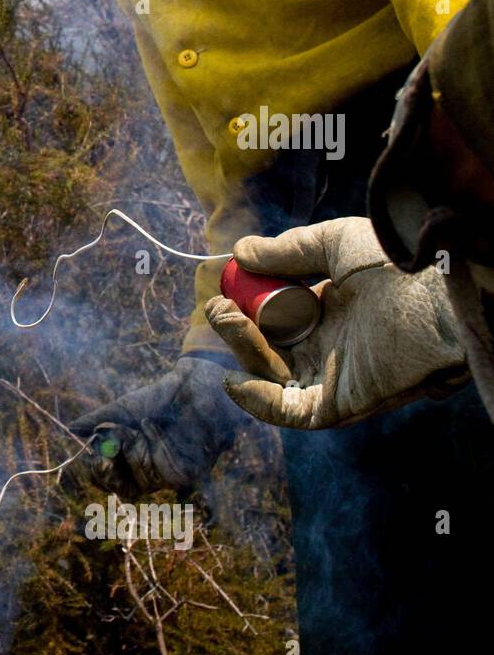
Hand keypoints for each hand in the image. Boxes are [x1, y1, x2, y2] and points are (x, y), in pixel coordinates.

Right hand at [69, 356, 248, 495]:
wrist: (191, 384)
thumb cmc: (157, 397)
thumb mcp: (121, 410)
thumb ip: (97, 422)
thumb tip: (71, 429)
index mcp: (133, 459)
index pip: (114, 482)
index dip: (102, 475)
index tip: (96, 457)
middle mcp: (152, 471)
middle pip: (127, 489)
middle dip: (115, 469)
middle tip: (110, 448)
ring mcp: (172, 472)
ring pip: (146, 482)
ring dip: (137, 453)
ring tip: (141, 425)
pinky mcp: (193, 471)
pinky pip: (170, 475)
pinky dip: (157, 449)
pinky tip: (153, 427)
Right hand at [205, 217, 468, 429]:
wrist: (436, 289)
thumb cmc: (398, 261)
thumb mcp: (335, 242)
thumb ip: (287, 250)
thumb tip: (239, 252)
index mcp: (329, 313)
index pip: (274, 319)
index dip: (246, 307)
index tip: (224, 289)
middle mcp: (328, 348)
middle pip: (267, 349)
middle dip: (236, 331)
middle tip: (218, 306)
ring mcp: (332, 377)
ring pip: (272, 376)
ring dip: (243, 352)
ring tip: (226, 317)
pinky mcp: (340, 403)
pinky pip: (292, 412)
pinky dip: (259, 403)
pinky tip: (234, 380)